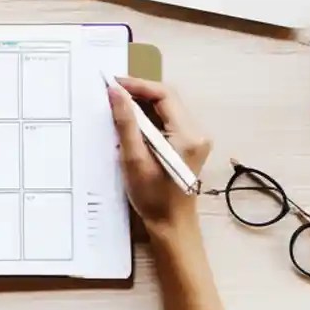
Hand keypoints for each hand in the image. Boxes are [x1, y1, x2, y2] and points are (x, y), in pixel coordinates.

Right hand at [109, 78, 211, 239]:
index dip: (138, 85)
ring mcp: (194, 138)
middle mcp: (196, 132)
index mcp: (188, 135)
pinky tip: (131, 121)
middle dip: (139, 92)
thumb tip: (115, 92)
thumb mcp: (134, 159)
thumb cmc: (153, 197)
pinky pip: (167, 120)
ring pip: (166, 108)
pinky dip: (148, 117)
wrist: (171, 225)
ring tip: (117, 104)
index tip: (113, 84)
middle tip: (112, 92)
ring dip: (142, 104)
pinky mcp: (188, 144)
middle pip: (167, 98)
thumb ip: (126, 122)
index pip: (164, 95)